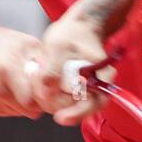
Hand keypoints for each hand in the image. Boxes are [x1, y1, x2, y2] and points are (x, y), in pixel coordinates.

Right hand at [0, 20, 45, 118]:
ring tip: (22, 83)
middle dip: (40, 101)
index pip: (35, 101)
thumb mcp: (26, 44)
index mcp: (8, 70)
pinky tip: (9, 87)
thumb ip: (45, 62)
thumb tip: (64, 78)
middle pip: (29, 110)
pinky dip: (14, 104)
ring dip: (26, 103)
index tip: (54, 92)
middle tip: (42, 88)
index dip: (47, 99)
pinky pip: (8, 112)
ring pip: (20, 113)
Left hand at [33, 6, 114, 125]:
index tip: (59, 117)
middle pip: (82, 108)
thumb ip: (51, 72)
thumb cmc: (71, 33)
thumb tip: (46, 96)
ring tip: (39, 88)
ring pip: (72, 105)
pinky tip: (42, 86)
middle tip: (41, 98)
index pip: (95, 103)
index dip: (77, 113)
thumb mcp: (57, 48)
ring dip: (55, 101)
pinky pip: (67, 98)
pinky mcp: (78, 86)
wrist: (80, 24)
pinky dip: (54, 96)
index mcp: (102, 75)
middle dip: (61, 107)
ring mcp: (89, 86)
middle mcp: (99, 85)